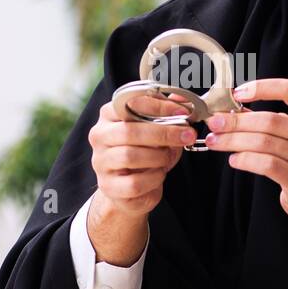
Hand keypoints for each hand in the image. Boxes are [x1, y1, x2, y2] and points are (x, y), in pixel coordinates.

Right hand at [86, 102, 191, 265]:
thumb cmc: (144, 153)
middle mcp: (100, 136)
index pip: (128, 103)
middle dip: (164, 133)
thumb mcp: (158, 130)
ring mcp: (101, 162)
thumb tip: (182, 100)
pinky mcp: (109, 186)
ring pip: (130, 156)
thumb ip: (167, 113)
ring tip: (168, 157)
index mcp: (109, 115)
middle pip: (129, 131)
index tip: (182, 112)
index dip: (157, 106)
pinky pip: (135, 183)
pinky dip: (154, 178)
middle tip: (187, 135)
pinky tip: (159, 174)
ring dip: (159, 157)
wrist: (130, 188)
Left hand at [203, 78, 287, 232]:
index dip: (262, 88)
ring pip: (264, 143)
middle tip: (215, 123)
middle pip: (270, 121)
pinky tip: (234, 160)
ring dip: (233, 141)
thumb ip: (276, 121)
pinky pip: (267, 165)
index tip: (237, 93)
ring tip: (216, 141)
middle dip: (236, 121)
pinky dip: (245, 160)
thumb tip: (234, 110)